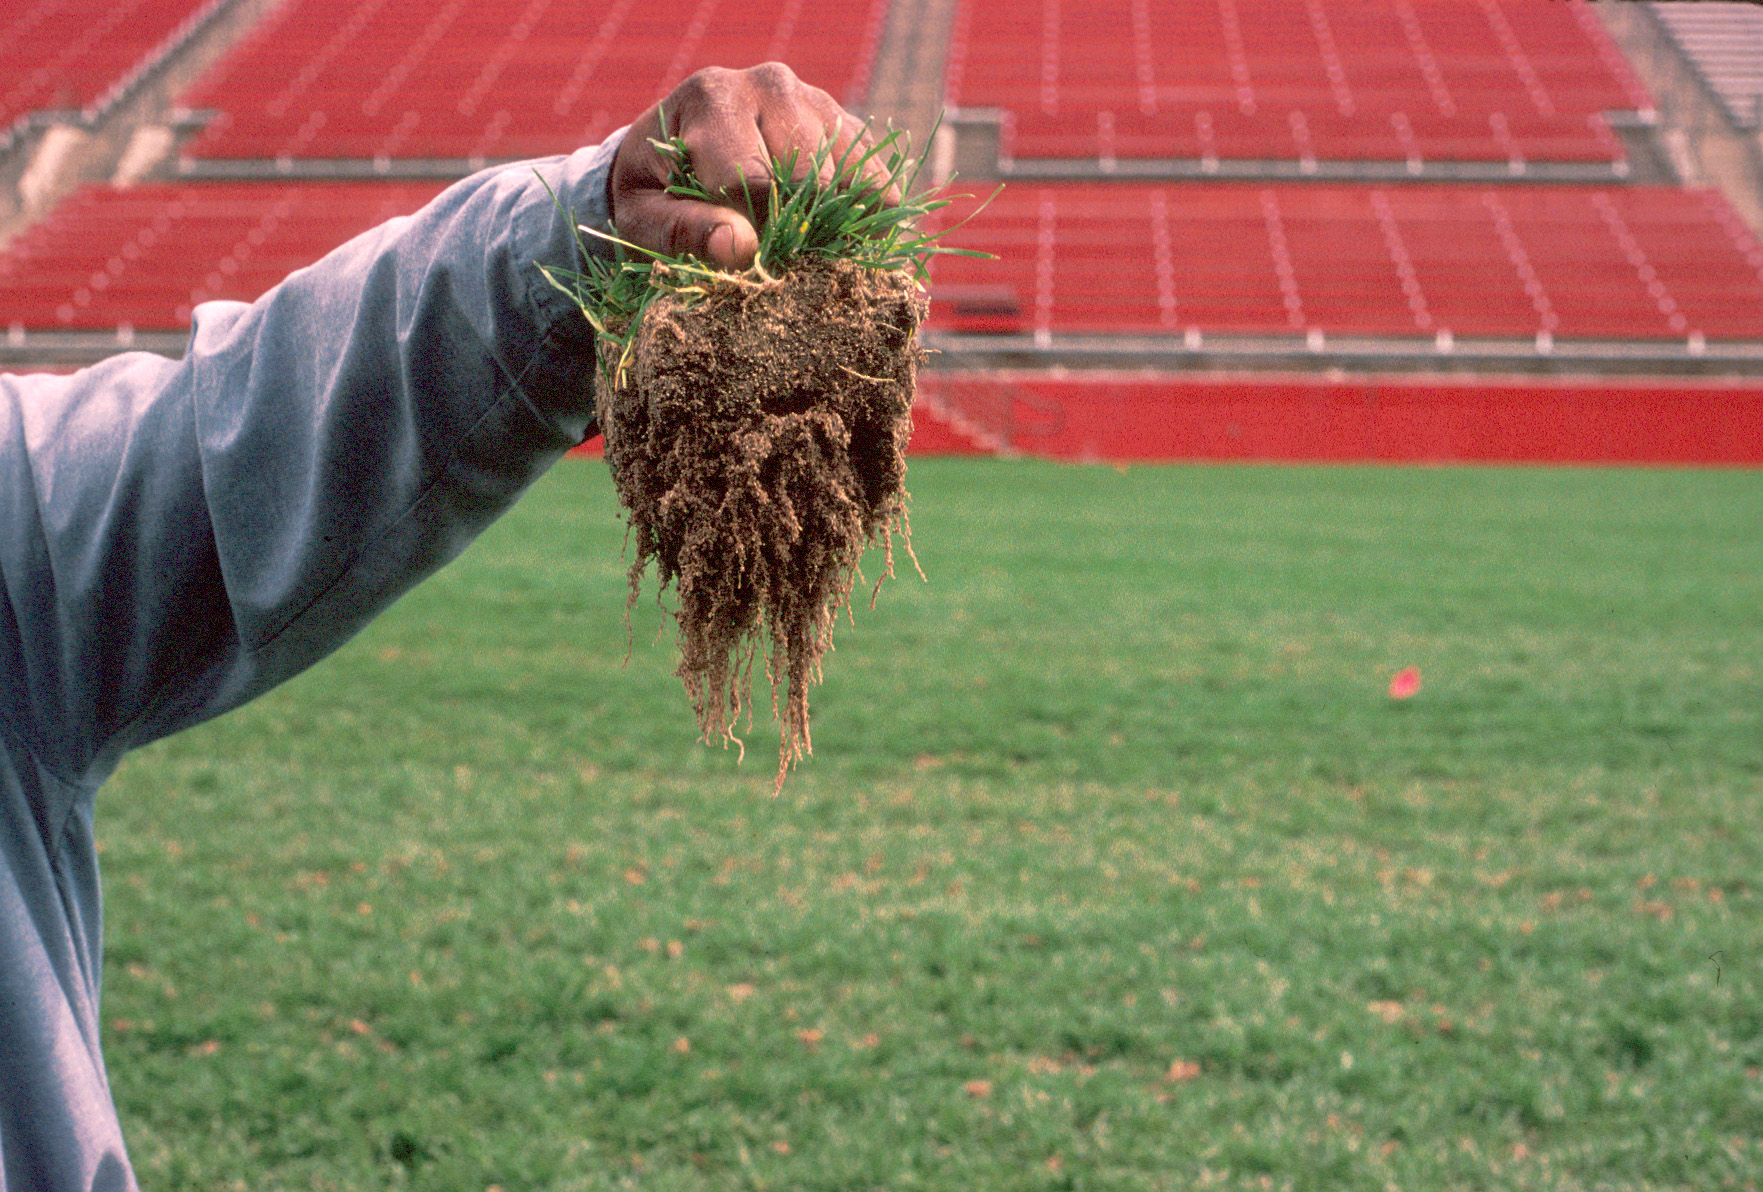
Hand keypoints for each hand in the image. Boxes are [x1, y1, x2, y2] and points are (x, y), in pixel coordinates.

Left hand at [609, 63, 888, 270]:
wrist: (675, 151)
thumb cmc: (654, 187)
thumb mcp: (643, 215)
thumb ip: (684, 231)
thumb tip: (742, 249)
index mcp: (714, 99)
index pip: (754, 180)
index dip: (749, 232)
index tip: (731, 247)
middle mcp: (771, 86)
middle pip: (811, 178)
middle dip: (792, 227)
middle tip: (764, 244)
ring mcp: (816, 100)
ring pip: (853, 178)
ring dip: (832, 223)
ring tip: (797, 238)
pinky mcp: (846, 125)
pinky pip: (877, 180)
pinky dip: (863, 216)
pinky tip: (831, 230)